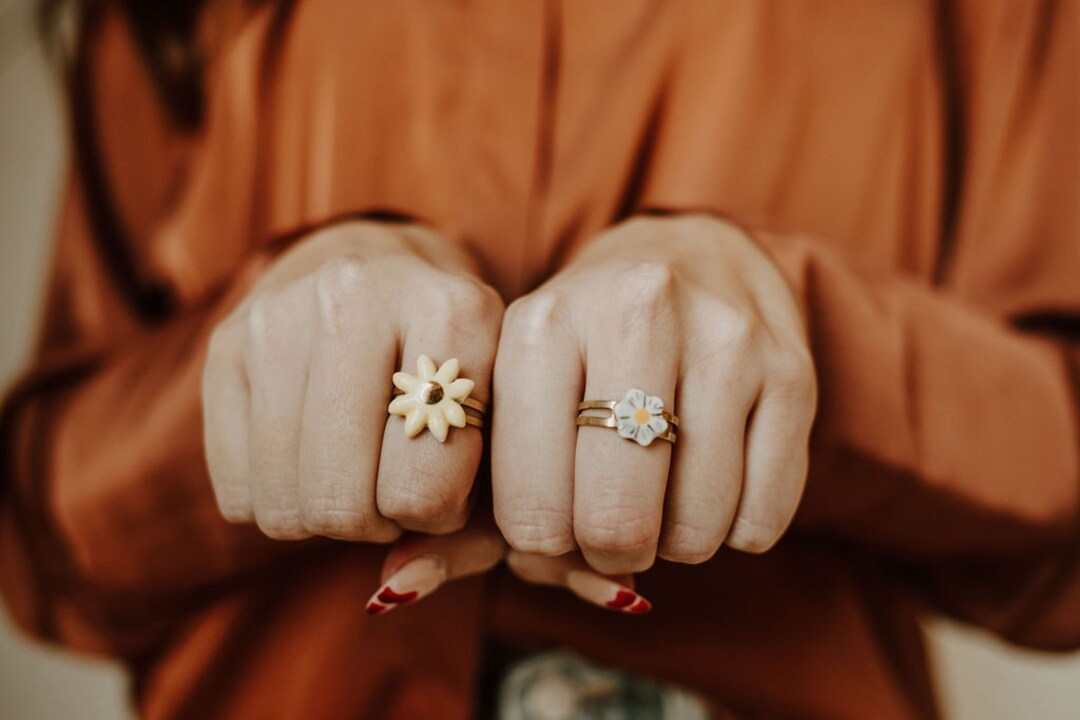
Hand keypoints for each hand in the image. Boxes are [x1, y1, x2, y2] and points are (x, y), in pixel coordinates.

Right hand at [202, 220, 502, 540]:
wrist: (385, 268)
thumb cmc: (456, 375)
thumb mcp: (495, 434)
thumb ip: (476, 529)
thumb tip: (395, 589)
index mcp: (456, 310)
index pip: (425, 486)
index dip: (439, 514)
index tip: (446, 483)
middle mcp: (361, 294)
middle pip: (343, 502)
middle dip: (376, 522)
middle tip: (394, 488)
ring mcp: (281, 313)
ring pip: (286, 502)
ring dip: (325, 517)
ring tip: (357, 472)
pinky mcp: (226, 341)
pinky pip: (237, 489)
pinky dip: (276, 500)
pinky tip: (311, 457)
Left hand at [492, 214, 816, 574]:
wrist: (688, 252)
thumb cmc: (585, 344)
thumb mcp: (520, 392)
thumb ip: (496, 496)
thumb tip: (498, 589)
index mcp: (543, 326)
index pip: (531, 509)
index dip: (542, 545)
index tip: (554, 520)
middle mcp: (636, 316)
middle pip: (617, 520)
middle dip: (611, 550)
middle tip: (613, 526)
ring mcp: (725, 341)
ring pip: (697, 528)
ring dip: (675, 540)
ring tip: (663, 491)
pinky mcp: (793, 369)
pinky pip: (763, 516)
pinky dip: (735, 529)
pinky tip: (714, 481)